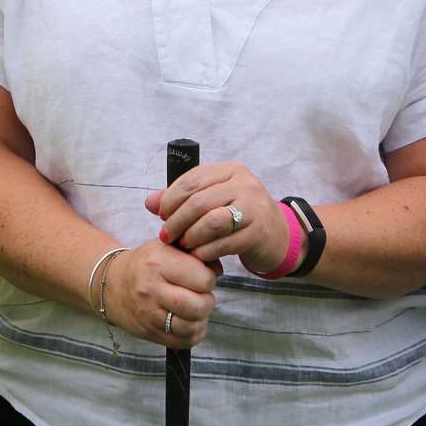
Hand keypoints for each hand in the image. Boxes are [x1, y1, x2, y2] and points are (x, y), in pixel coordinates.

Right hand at [101, 243, 217, 349]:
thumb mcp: (168, 246)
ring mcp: (149, 314)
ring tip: (195, 308)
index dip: (209, 278)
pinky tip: (188, 321)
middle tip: (201, 295)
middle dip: (208, 301)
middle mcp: (151, 289)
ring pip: (191, 327)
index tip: (202, 276)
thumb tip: (218, 271)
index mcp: (158, 263)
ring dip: (201, 319)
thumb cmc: (147, 263)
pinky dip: (193, 333)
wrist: (114, 284)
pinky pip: (184, 341)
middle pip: (198, 306)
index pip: (203, 279)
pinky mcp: (149, 332)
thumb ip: (196, 253)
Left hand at [146, 161, 290, 274]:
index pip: (192, 179)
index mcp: (231, 170)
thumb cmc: (238, 214)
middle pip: (199, 201)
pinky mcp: (258, 232)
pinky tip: (197, 255)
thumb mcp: (212, 200)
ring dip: (191, 236)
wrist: (276, 235)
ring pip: (212, 221)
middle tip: (166, 235)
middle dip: (177, 220)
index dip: (171, 198)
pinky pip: (224, 243)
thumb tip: (149, 202)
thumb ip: (181, 198)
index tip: (160, 215)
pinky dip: (205, 251)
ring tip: (183, 244)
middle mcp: (245, 184)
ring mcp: (254, 208)